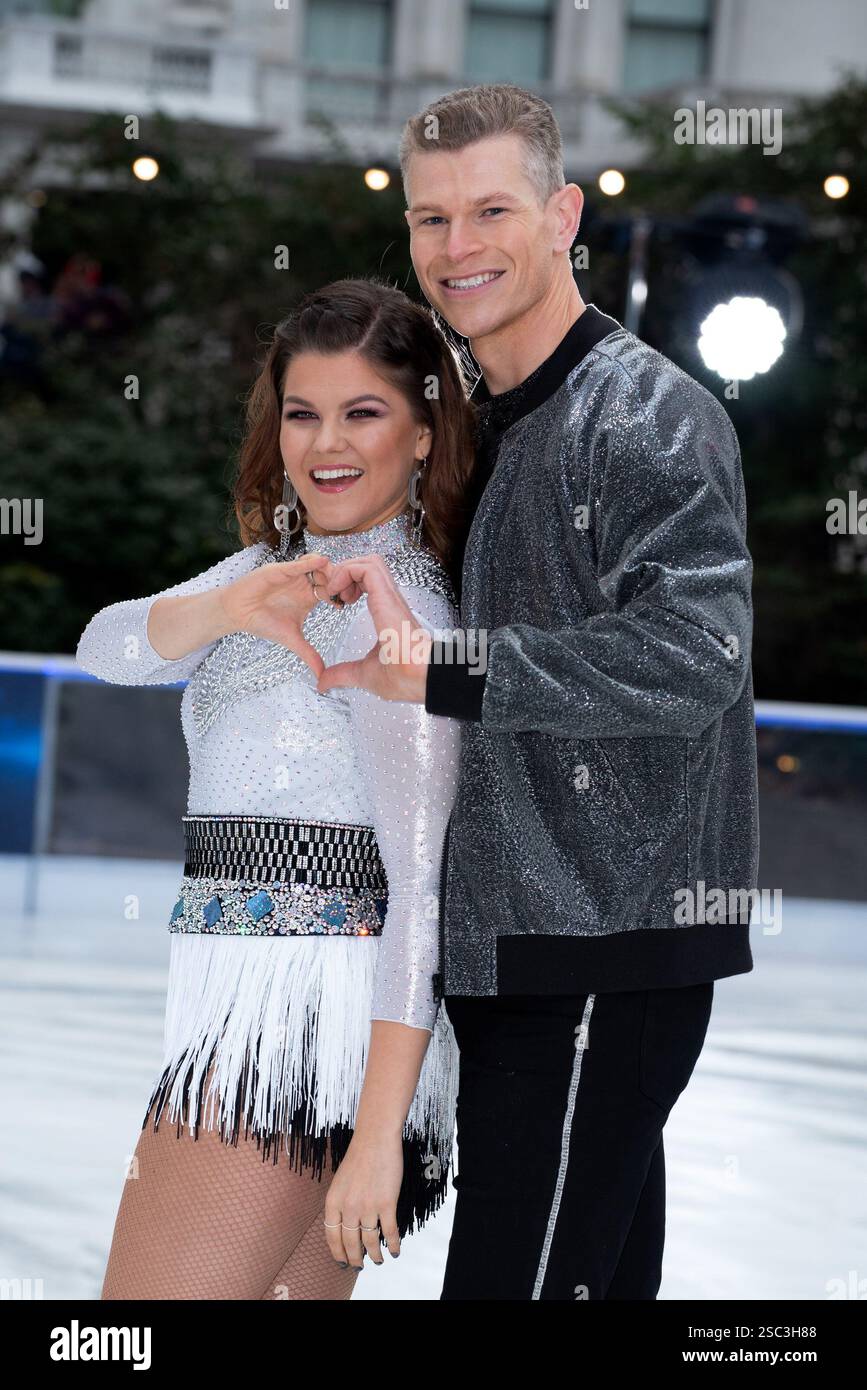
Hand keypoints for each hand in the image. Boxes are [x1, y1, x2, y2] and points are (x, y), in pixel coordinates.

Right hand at [218, 553, 335, 678]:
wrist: (238, 614)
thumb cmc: (263, 623)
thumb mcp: (292, 640)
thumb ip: (309, 655)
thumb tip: (322, 676)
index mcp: (310, 596)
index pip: (334, 589)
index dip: (342, 593)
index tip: (346, 603)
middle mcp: (304, 583)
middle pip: (330, 573)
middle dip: (340, 579)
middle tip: (343, 590)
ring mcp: (293, 574)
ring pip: (317, 563)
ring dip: (327, 568)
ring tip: (332, 580)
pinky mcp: (279, 570)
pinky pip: (297, 564)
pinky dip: (309, 562)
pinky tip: (319, 563)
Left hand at [315, 553, 430, 702]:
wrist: (419, 678)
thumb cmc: (404, 676)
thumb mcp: (363, 674)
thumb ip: (342, 674)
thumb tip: (324, 683)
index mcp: (386, 613)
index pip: (368, 582)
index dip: (347, 584)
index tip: (335, 603)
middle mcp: (389, 601)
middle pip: (367, 565)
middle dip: (343, 572)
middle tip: (332, 593)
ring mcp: (390, 597)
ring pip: (368, 561)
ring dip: (345, 570)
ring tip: (334, 591)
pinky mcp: (387, 597)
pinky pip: (366, 568)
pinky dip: (347, 572)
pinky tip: (337, 592)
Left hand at [323, 1132, 403, 1267]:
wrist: (375, 1139)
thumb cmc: (359, 1157)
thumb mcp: (340, 1182)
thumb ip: (341, 1204)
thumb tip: (347, 1227)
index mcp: (333, 1201)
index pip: (332, 1236)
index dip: (337, 1253)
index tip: (342, 1262)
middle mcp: (348, 1207)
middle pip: (350, 1243)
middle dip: (355, 1259)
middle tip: (359, 1267)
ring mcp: (367, 1206)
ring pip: (370, 1241)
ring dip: (375, 1255)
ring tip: (378, 1260)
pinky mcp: (386, 1203)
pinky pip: (390, 1231)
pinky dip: (393, 1244)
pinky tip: (395, 1250)